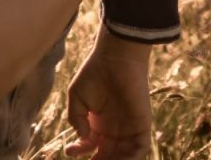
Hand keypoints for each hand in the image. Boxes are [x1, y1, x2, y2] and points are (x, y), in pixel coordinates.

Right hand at [66, 33, 153, 158]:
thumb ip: (76, 118)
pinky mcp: (142, 127)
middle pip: (107, 155)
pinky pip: (139, 150)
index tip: (69, 151)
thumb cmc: (94, 73)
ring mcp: (128, 129)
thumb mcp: (77, 96)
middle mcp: (113, 129)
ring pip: (123, 156)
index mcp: (98, 122)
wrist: (115, 60)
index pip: (90, 145)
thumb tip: (81, 138)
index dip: (80, 150)